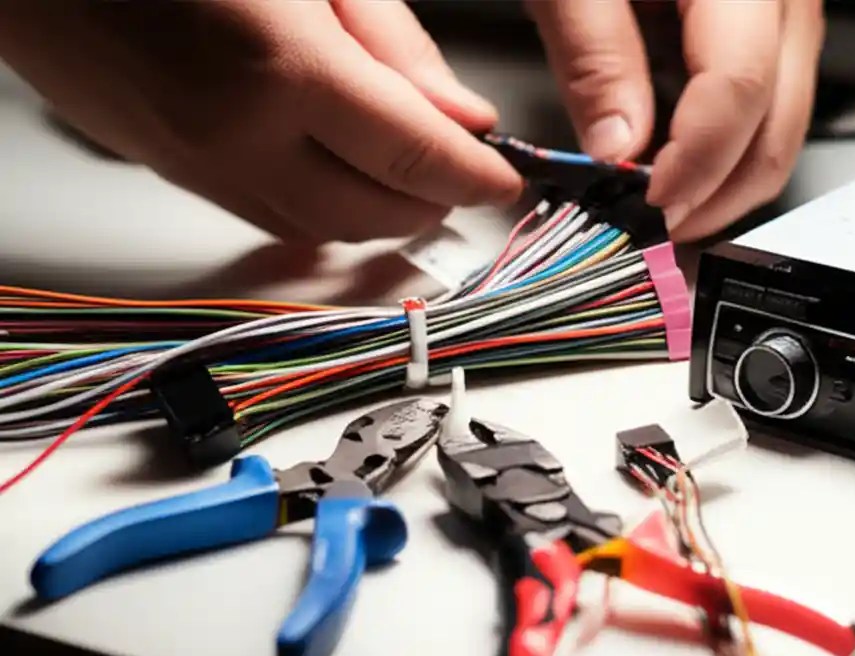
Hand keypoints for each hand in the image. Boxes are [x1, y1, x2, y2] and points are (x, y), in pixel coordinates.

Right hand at [0, 1, 522, 243]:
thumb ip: (393, 40)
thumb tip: (458, 115)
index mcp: (283, 68)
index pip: (416, 158)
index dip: (474, 177)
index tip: (502, 178)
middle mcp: (235, 133)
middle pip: (373, 213)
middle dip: (433, 204)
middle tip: (463, 174)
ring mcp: (192, 162)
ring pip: (318, 229)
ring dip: (377, 215)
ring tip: (406, 176)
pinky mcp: (164, 169)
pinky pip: (263, 216)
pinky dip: (318, 210)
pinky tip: (336, 176)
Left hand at [528, 0, 823, 242]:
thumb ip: (595, 52)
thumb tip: (618, 146)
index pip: (740, 89)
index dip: (695, 163)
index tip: (647, 206)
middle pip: (779, 125)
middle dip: (717, 193)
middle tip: (651, 227)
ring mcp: (784, 10)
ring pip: (780, 125)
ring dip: (722, 177)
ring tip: (657, 198)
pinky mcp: (768, 25)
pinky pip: (766, 102)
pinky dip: (723, 144)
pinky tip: (673, 155)